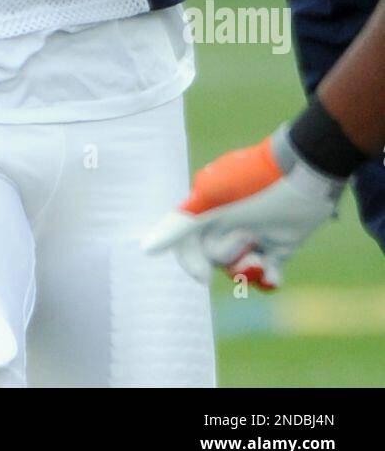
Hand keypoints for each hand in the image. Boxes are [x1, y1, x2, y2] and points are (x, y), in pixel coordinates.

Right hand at [142, 127, 343, 289]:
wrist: (304, 174)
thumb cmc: (254, 182)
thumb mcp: (211, 199)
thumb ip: (181, 224)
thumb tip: (146, 248)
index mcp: (206, 207)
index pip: (186, 241)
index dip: (191, 261)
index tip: (203, 276)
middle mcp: (227, 221)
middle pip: (213, 257)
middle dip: (228, 256)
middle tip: (247, 238)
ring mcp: (253, 233)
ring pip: (239, 267)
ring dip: (248, 269)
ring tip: (263, 260)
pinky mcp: (278, 244)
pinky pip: (267, 271)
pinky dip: (268, 277)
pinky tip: (273, 274)